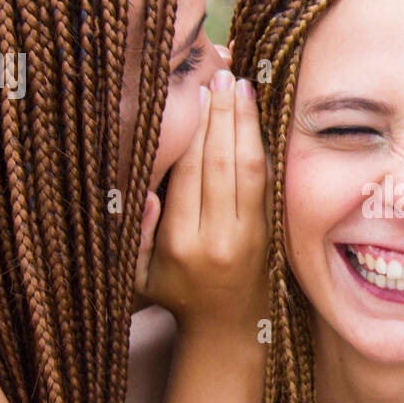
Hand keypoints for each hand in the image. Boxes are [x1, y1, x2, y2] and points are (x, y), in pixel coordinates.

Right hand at [135, 70, 268, 333]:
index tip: (192, 94)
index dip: (192, 131)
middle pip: (219, 163)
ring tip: (239, 85)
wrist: (227, 327)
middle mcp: (218, 237)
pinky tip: (256, 116)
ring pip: (248, 167)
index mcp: (181, 244)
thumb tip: (144, 197)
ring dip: (245, 123)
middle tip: (219, 75)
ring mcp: (249, 234)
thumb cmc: (173, 294)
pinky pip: (267, 180)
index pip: (187, 174)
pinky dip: (262, 144)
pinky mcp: (270, 230)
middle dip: (220, 116)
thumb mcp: (136, 276)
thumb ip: (133, 236)